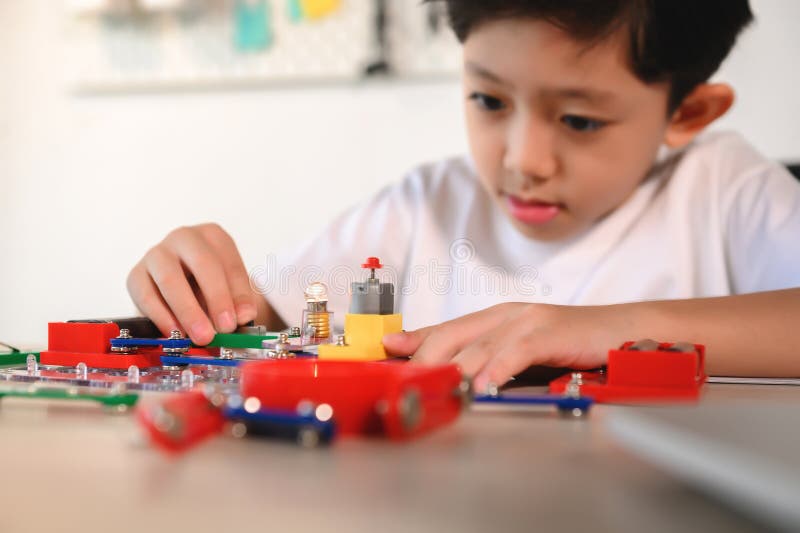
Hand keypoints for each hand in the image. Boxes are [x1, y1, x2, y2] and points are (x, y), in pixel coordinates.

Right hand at [126, 223, 258, 344]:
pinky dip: (162, 317)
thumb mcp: (228, 290)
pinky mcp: (136, 274)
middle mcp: (184, 238)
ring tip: (201, 336)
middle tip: (225, 328)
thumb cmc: (208, 286)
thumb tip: (244, 315)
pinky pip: (146, 295)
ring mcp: (157, 253)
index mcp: (213, 236)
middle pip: (202, 263)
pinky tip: (176, 333)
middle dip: (216, 298)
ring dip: (188, 311)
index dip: (238, 293)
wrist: (181, 289)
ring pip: (170, 279)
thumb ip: (238, 302)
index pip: (229, 263)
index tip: (242, 318)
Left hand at [382, 303, 623, 392]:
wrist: (626, 331)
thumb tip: (469, 383)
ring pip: (480, 343)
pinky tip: (484, 386)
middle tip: (405, 376)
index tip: (390, 347)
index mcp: (502, 318)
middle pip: (456, 333)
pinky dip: (497, 369)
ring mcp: (530, 320)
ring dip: (455, 367)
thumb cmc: (579, 345)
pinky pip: (517, 351)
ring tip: (435, 386)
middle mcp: (510, 314)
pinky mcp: (552, 332)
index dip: (418, 337)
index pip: (451, 328)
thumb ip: (499, 362)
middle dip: (426, 354)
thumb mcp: (530, 353)